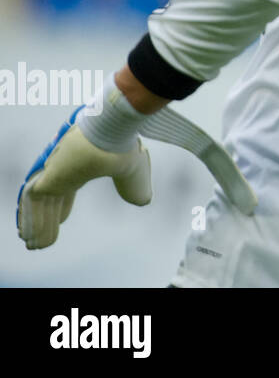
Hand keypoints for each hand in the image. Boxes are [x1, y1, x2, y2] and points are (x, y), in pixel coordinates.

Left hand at [17, 108, 151, 249]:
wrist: (112, 137)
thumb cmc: (126, 150)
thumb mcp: (135, 174)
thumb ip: (134, 187)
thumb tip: (143, 200)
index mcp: (82, 162)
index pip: (67, 186)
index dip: (64, 205)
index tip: (62, 219)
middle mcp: (64, 165)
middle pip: (51, 196)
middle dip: (47, 216)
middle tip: (40, 236)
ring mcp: (53, 171)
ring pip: (39, 204)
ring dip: (37, 224)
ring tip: (34, 244)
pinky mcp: (45, 179)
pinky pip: (31, 205)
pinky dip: (32, 222)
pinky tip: (33, 238)